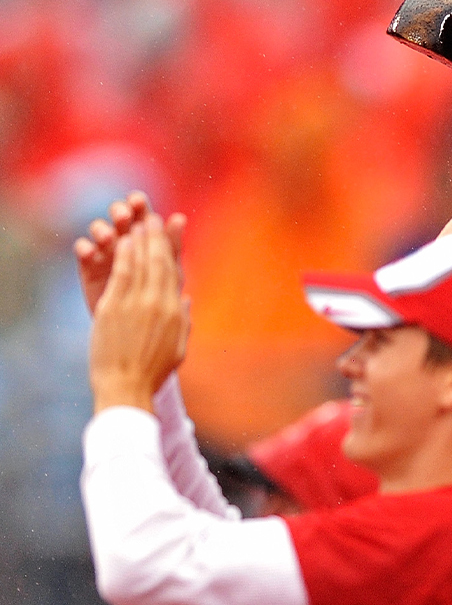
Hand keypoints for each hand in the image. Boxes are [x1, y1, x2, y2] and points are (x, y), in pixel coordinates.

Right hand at [75, 192, 185, 314]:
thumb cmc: (160, 293)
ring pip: (99, 229)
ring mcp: (107, 250)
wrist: (141, 323)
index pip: (141, 211)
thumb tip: (180, 217)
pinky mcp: (90, 265)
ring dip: (102, 229)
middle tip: (123, 216)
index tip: (138, 200)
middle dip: (119, 211)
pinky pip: (83, 250)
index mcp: (148, 233)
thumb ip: (172, 244)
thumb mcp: (169, 269)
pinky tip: (90, 252)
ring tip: (109, 238)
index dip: (138, 204)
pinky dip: (85, 248)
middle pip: (118, 215)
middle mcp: (126, 237)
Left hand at [88, 213, 189, 412]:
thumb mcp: (177, 348)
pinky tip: (123, 243)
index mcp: (176, 313)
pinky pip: (121, 276)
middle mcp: (158, 304)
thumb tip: (186, 301)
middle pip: (157, 262)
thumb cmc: (152, 372)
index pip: (172, 272)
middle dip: (154, 237)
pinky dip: (123, 257)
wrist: (126, 387)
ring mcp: (135, 304)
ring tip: (137, 223)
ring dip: (139, 241)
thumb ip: (184, 322)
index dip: (169, 249)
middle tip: (151, 217)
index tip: (166, 234)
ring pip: (139, 264)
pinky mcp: (113, 309)